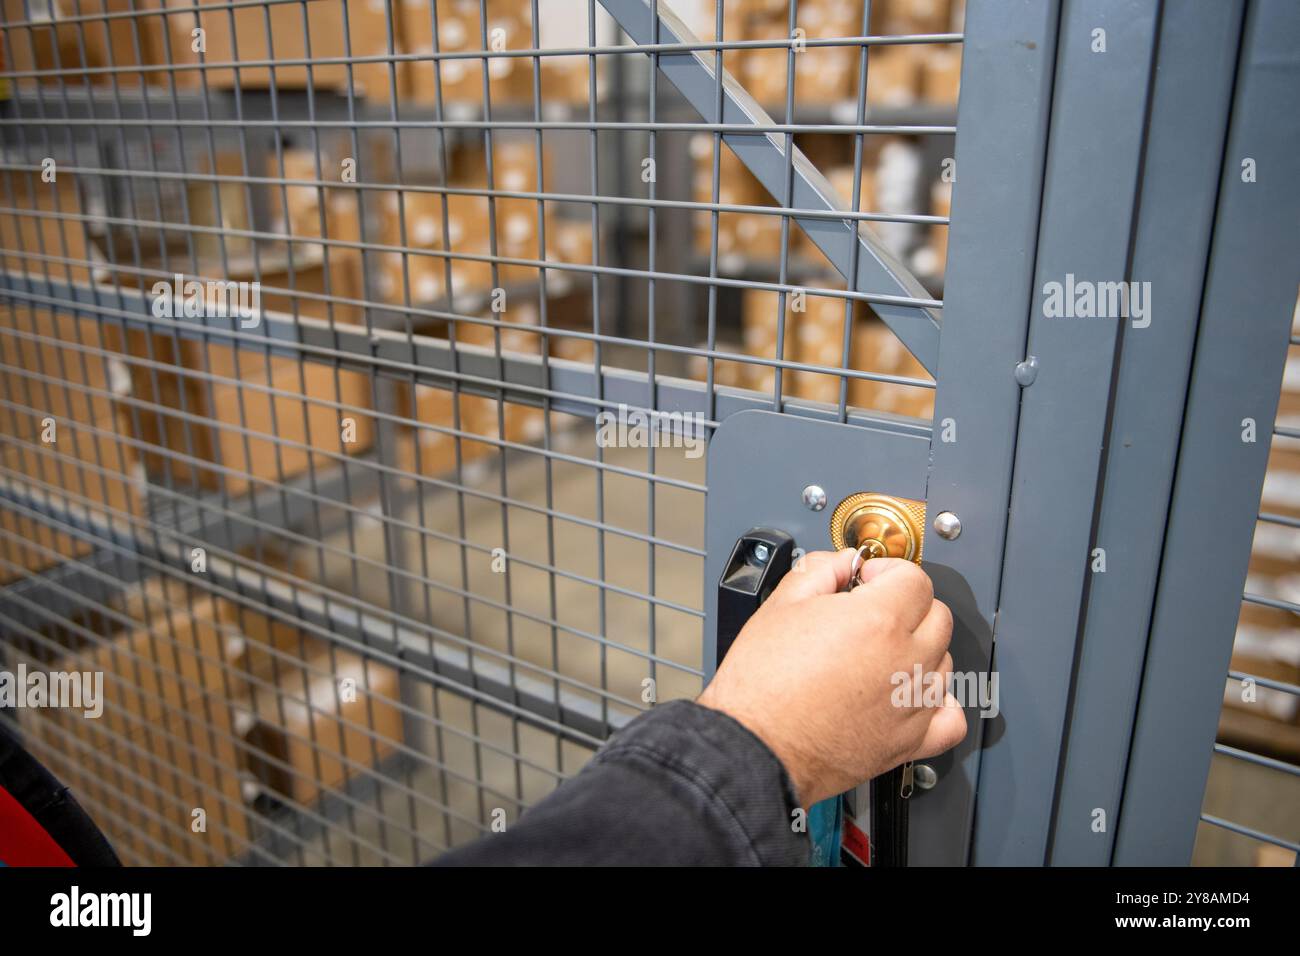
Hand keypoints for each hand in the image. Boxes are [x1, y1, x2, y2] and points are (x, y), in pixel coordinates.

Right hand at [697, 549, 966, 807]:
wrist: (754, 747)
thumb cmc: (760, 686)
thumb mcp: (780, 605)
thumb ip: (820, 569)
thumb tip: (844, 562)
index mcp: (878, 621)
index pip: (915, 579)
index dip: (887, 571)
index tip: (866, 579)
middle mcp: (904, 661)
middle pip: (937, 616)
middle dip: (906, 604)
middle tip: (871, 610)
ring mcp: (911, 704)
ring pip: (944, 660)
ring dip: (918, 648)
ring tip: (880, 653)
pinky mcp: (909, 742)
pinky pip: (950, 717)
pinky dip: (939, 702)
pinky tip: (912, 693)